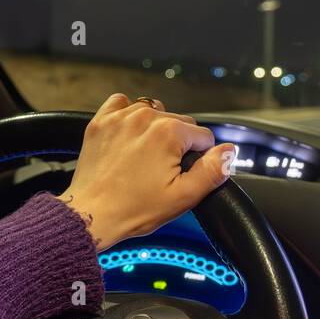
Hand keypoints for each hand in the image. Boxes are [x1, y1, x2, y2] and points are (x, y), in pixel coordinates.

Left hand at [57, 93, 235, 249]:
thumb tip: (229, 151)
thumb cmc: (133, 209)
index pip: (203, 136)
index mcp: (168, 132)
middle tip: (160, 172)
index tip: (180, 174)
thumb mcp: (183, 196)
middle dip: (177, 145)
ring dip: (154, 130)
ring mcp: (120, 117)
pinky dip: (128, 116)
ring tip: (144, 158)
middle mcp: (144, 117)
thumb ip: (212, 171)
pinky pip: (122, 104)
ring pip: (154, 112)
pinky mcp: (100, 122)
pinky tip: (129, 137)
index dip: (197, 158)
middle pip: (179, 123)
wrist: (90, 214)